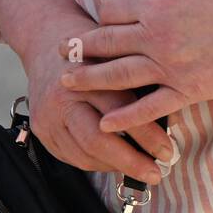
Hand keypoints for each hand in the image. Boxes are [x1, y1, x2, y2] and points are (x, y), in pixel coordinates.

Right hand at [20, 20, 174, 184]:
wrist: (43, 39)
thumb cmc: (89, 47)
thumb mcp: (117, 55)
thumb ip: (139, 84)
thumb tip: (172, 120)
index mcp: (83, 72)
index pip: (119, 108)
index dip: (146, 133)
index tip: (168, 150)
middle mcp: (62, 96)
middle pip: (97, 138)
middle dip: (130, 161)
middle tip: (156, 172)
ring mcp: (47, 115)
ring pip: (84, 153)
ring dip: (116, 166)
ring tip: (141, 171)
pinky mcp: (40, 130)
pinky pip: (72, 157)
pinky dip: (97, 163)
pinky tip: (116, 163)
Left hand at [58, 0, 212, 132]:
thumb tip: (144, 5)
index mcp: (158, 4)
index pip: (111, 10)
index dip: (103, 16)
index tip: (102, 23)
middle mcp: (157, 35)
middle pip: (106, 41)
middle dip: (81, 47)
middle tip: (62, 51)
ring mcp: (170, 65)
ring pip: (118, 74)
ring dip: (89, 79)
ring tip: (68, 82)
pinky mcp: (187, 90)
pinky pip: (148, 106)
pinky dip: (124, 117)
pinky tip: (106, 122)